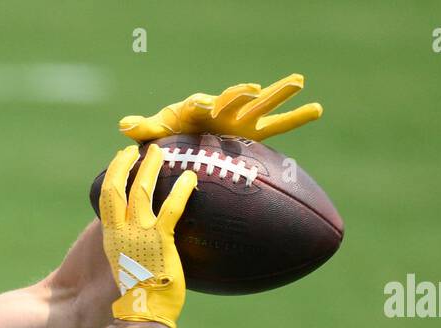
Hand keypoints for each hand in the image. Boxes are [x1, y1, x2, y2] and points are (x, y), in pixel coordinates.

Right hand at [98, 144, 196, 327]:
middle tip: (140, 149)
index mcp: (111, 237)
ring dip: (151, 168)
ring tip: (160, 153)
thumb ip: (136, 250)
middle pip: (117, 187)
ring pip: (142, 191)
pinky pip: (171, 208)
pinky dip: (181, 190)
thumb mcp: (128, 267)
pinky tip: (190, 178)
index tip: (123, 161)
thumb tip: (153, 244)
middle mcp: (120, 232)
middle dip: (127, 164)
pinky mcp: (159, 240)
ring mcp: (138, 234)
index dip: (114, 175)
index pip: (107, 197)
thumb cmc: (138, 299)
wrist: (139, 314)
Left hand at [118, 73, 322, 142]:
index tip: (204, 104)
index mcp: (197, 109)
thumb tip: (124, 126)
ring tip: (299, 80)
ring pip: (262, 105)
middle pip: (235, 99)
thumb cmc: (173, 130)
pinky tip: (317, 108)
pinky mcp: (255, 130)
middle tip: (255, 87)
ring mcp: (241, 118)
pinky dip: (296, 116)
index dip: (202, 104)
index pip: (200, 105)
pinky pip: (279, 125)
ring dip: (278, 93)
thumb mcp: (158, 131)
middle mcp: (222, 109)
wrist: (189, 135)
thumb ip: (145, 128)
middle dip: (244, 93)